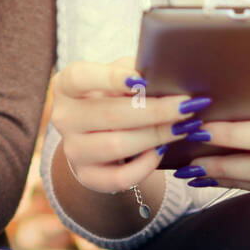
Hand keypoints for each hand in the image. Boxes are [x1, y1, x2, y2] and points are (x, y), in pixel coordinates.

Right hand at [50, 57, 192, 194]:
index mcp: (67, 85)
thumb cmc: (114, 95)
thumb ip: (135, 71)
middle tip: (185, 107)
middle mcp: (64, 117)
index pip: (81, 77)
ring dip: (155, 136)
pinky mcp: (87, 176)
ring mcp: (73, 150)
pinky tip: (161, 151)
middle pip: (109, 114)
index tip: (142, 80)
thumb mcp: (119, 75)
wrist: (98, 133)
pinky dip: (144, 166)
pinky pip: (119, 178)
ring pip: (116, 146)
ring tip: (182, 127)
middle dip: (154, 111)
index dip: (110, 78)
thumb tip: (164, 76)